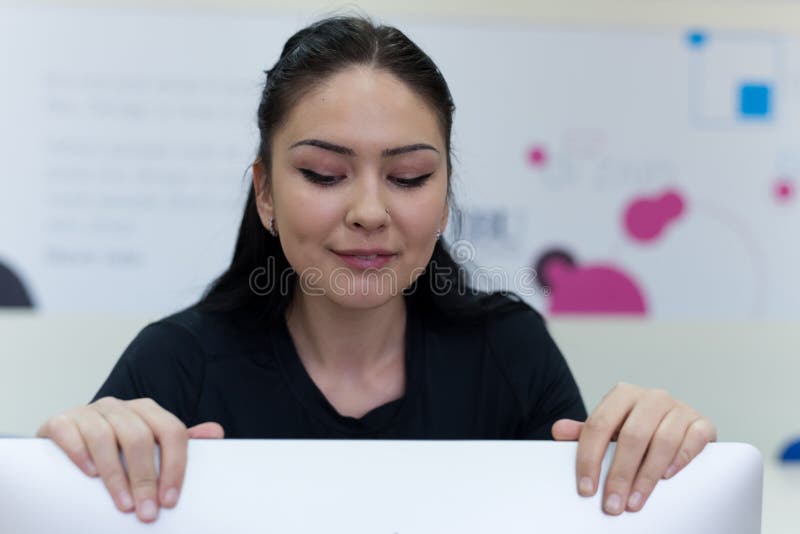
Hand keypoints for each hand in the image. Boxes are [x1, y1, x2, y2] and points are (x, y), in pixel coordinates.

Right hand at [36, 397, 223, 522]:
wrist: (66, 446)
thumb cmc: (115, 451)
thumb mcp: (149, 446)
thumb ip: (179, 443)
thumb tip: (216, 432)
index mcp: (147, 411)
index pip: (172, 431)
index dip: (175, 466)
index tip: (170, 500)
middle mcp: (119, 406)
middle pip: (139, 438)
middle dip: (145, 479)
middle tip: (146, 512)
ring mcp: (88, 411)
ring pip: (105, 437)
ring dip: (115, 476)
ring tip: (122, 504)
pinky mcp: (60, 421)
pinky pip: (70, 432)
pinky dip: (80, 453)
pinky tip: (89, 474)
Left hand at [551, 382, 715, 514]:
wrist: (680, 424)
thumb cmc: (639, 429)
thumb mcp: (611, 429)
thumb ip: (586, 432)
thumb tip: (558, 431)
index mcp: (623, 394)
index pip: (599, 425)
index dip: (589, 459)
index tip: (586, 489)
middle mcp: (651, 397)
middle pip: (631, 436)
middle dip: (619, 475)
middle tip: (612, 504)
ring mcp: (679, 408)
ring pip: (661, 442)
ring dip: (647, 477)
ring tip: (635, 502)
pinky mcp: (702, 422)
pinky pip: (693, 440)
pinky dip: (680, 459)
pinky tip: (667, 478)